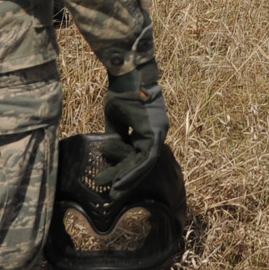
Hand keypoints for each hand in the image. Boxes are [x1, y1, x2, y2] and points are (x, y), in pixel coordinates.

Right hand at [96, 61, 168, 192]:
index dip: (126, 169)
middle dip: (127, 180)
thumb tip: (110, 150)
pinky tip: (120, 182)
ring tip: (114, 193)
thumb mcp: (116, 118)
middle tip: (113, 195)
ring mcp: (158, 132)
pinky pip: (145, 158)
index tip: (112, 182)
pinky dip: (132, 171)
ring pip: (145, 164)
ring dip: (129, 179)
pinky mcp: (155, 132)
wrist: (127, 74)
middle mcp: (158, 132)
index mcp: (149, 128)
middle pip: (143, 163)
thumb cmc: (120, 91)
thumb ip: (116, 135)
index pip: (139, 155)